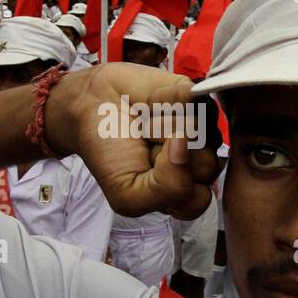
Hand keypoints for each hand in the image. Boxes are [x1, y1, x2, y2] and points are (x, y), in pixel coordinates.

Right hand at [54, 64, 220, 220]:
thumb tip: (186, 144)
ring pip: (202, 132)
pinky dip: (167, 101)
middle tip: (144, 146)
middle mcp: (199, 161)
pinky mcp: (199, 99)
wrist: (91, 107)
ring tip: (146, 125)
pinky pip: (196, 100)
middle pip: (207, 165)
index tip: (146, 172)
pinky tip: (152, 104)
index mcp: (184, 192)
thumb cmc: (109, 152)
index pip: (199, 199)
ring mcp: (203, 129)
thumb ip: (167, 190)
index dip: (171, 183)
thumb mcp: (126, 194)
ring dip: (162, 126)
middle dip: (165, 153)